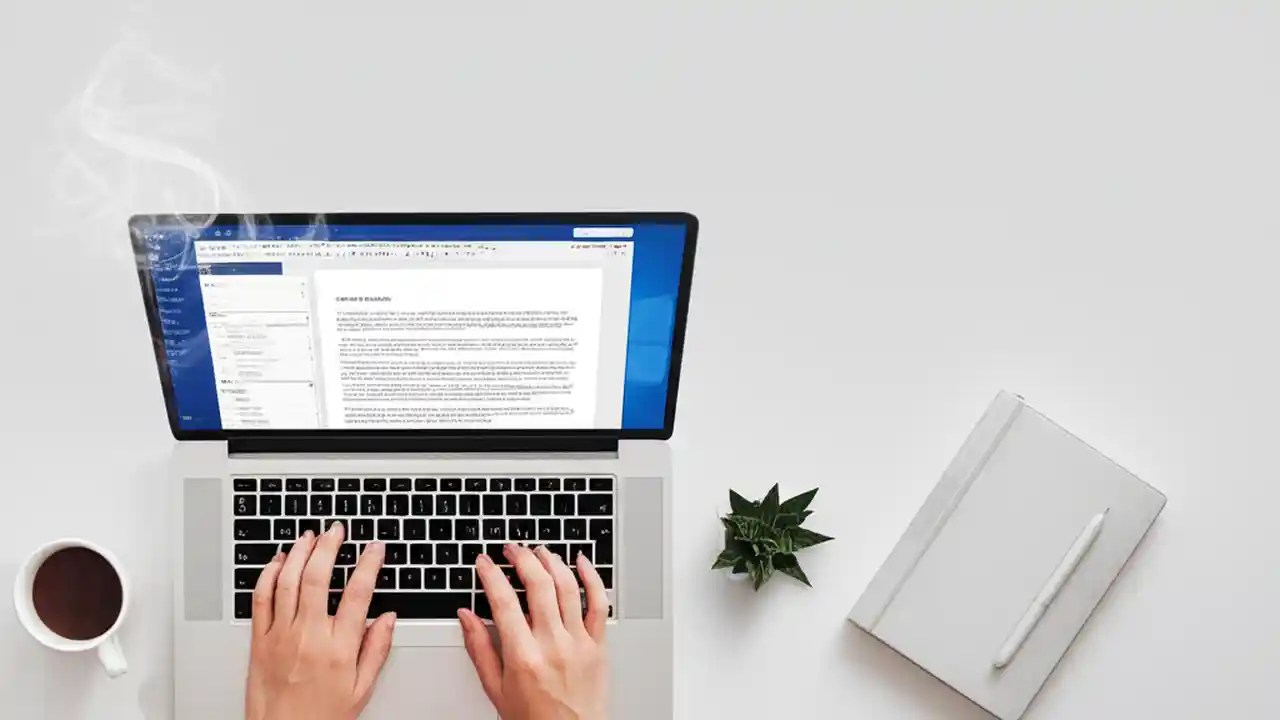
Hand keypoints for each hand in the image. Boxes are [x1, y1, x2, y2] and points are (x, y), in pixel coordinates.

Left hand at [245, 525, 396, 719]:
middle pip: (319, 577)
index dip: (368, 564)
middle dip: (329, 546)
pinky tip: (279, 561)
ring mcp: (280, 636)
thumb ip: (377, 650)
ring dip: (300, 552)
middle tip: (337, 531)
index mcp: (339, 649)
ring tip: (310, 536)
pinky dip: (269, 574)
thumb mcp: (361, 689)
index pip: (358, 593)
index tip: (375, 548)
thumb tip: (389, 618)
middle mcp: (309, 637)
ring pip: (289, 581)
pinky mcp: (259, 640)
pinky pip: (261, 598)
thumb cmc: (320, 718)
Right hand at [458, 544, 609, 719]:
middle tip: (511, 549)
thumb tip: (466, 617)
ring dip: (552, 561)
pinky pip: (599, 604)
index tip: (484, 562)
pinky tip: (580, 562)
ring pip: (568, 587)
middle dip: (522, 558)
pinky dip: (591, 577)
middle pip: (538, 585)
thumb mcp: (496, 689)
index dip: (491, 575)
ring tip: (539, 551)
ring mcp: (579, 643)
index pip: (503, 602)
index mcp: (524, 657)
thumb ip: (480, 649)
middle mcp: (553, 645)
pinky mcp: (599, 645)